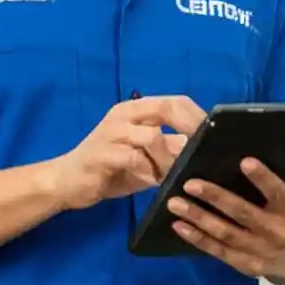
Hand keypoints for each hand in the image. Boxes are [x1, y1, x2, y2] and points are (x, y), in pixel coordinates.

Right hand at [46, 96, 205, 210]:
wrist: (68, 182)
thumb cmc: (111, 169)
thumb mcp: (147, 159)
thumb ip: (171, 150)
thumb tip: (206, 149)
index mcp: (135, 110)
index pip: (174, 101)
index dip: (197, 116)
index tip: (215, 136)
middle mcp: (123, 114)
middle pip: (165, 107)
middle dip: (189, 128)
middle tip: (201, 152)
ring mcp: (110, 131)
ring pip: (152, 136)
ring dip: (167, 159)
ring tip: (170, 176)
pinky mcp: (101, 153)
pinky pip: (134, 158)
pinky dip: (148, 172)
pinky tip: (151, 182)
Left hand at [166, 160, 284, 282]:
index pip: (280, 194)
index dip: (264, 179)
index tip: (244, 161)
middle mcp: (279, 234)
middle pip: (244, 214)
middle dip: (216, 198)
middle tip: (190, 183)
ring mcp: (261, 252)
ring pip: (226, 234)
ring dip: (198, 218)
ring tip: (175, 202)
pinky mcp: (246, 265)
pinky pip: (218, 252)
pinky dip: (197, 239)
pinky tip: (178, 225)